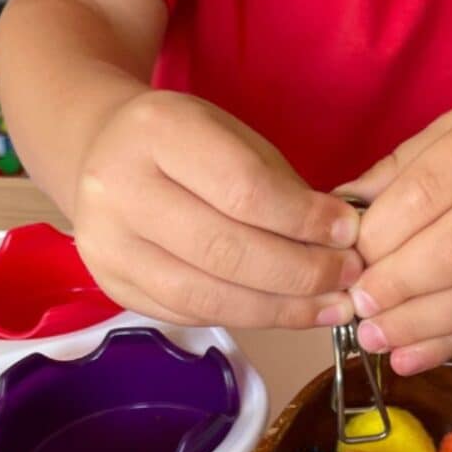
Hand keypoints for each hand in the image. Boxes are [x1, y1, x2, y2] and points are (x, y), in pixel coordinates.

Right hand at [73, 91, 360, 327]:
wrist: (102, 152)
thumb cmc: (190, 148)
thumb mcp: (236, 141)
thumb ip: (283, 191)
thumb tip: (342, 249)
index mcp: (158, 132)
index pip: (244, 190)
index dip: (305, 221)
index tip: (350, 235)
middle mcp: (120, 188)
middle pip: (226, 251)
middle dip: (301, 274)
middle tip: (348, 279)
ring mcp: (108, 244)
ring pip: (209, 296)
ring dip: (282, 309)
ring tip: (330, 307)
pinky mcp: (114, 286)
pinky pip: (193, 315)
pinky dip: (250, 319)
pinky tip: (288, 313)